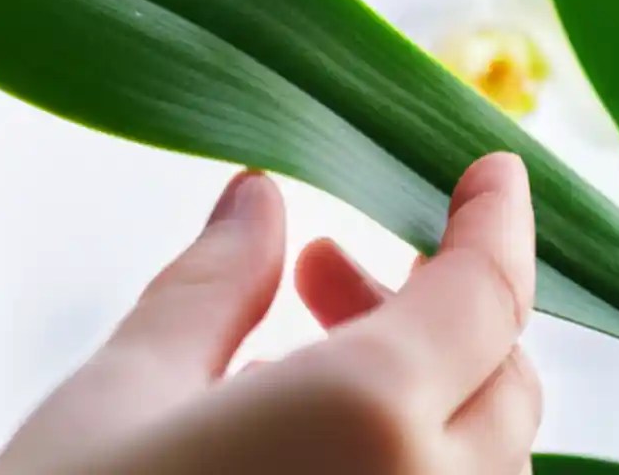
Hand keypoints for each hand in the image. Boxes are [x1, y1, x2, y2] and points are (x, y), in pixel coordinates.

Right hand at [0, 153, 539, 474]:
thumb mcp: (121, 395)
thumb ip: (212, 284)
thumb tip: (256, 197)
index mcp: (371, 420)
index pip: (487, 292)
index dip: (496, 220)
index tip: (489, 173)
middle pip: (498, 375)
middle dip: (428, 302)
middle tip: (319, 272)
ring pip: (484, 458)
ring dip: (423, 386)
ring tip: (297, 361)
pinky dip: (412, 464)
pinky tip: (312, 453)